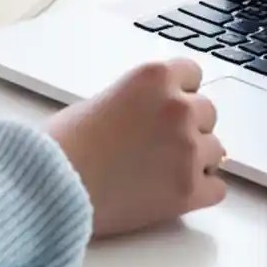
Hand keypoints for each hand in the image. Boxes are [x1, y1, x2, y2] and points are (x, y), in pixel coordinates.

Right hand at [47, 59, 226, 238]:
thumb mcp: (99, 102)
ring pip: (215, 151)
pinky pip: (216, 189)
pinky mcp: (189, 190)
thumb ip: (135, 101)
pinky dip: (198, 192)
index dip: (180, 92)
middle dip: (189, 127)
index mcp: (154, 78)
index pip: (193, 74)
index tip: (169, 107)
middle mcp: (178, 108)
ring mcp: (187, 150)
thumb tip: (147, 115)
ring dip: (195, 160)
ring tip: (161, 172)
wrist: (50, 187)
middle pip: (208, 112)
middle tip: (160, 144)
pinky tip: (172, 193)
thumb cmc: (61, 146)